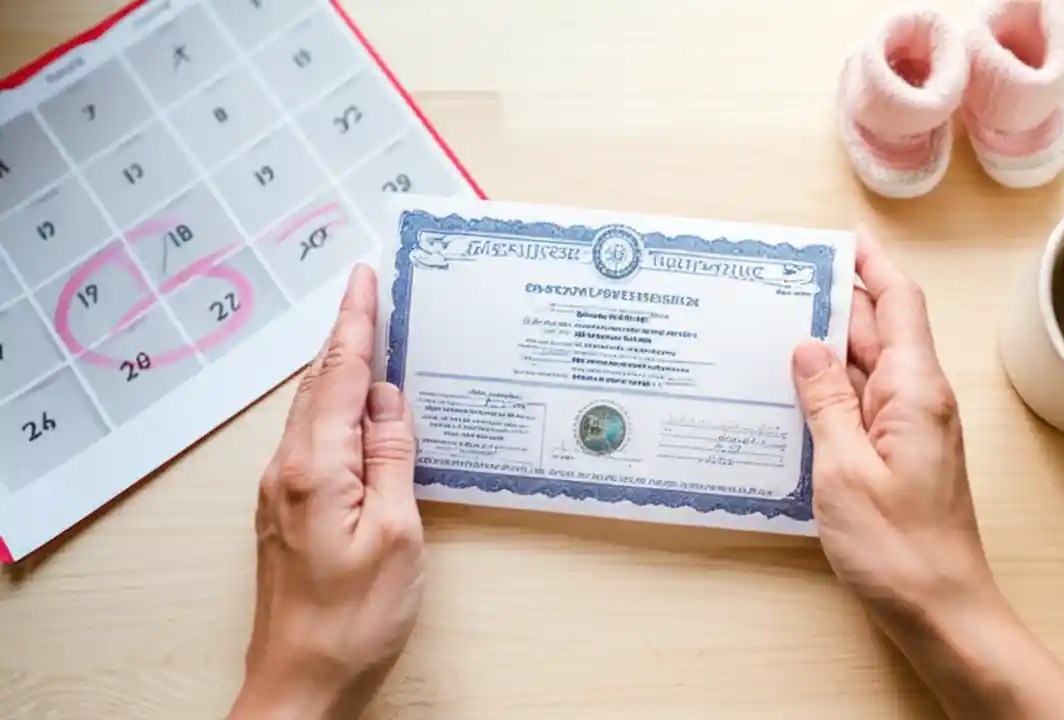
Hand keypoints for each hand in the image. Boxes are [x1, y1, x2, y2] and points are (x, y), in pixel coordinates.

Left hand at [231, 266, 424, 719]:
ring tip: (375, 343)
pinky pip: (315, 441)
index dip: (356, 322)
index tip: (364, 277)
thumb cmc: (354, 618)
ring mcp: (282, 490)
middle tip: (376, 296)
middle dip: (349, 337)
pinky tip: (364, 416)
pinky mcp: (288, 511)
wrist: (301, 680)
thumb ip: (392, 457)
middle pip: (320, 384)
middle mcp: (288, 469)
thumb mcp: (397, 533)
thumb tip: (390, 400)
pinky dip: (340, 412)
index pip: (339, 375)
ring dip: (344, 374)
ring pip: (315, 412)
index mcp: (316, 466)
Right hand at [792, 231, 1063, 719]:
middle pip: (877, 332)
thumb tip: (806, 347)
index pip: (897, 305)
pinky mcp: (897, 456)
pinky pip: (861, 406)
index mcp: (913, 390)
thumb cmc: (898, 547)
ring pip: (865, 369)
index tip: (843, 237)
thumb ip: (825, 402)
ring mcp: (908, 429)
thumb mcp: (844, 469)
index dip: (872, 265)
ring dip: (826, 348)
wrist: (942, 610)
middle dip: (835, 301)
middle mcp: (917, 400)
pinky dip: (829, 392)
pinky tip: (792, 394)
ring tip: (773, 326)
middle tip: (781, 280)